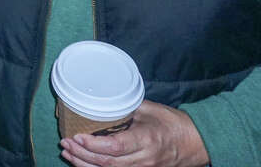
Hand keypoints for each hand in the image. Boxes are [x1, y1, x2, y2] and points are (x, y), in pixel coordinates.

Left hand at [59, 100, 209, 166]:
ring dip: (84, 165)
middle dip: (82, 155)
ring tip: (67, 154)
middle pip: (108, 164)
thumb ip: (126, 107)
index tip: (76, 136)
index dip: (93, 144)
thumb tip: (99, 100)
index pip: (115, 147)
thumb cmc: (173, 123)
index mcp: (147, 140)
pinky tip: (82, 163)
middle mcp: (144, 159)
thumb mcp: (150, 109)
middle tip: (65, 143)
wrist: (196, 143)